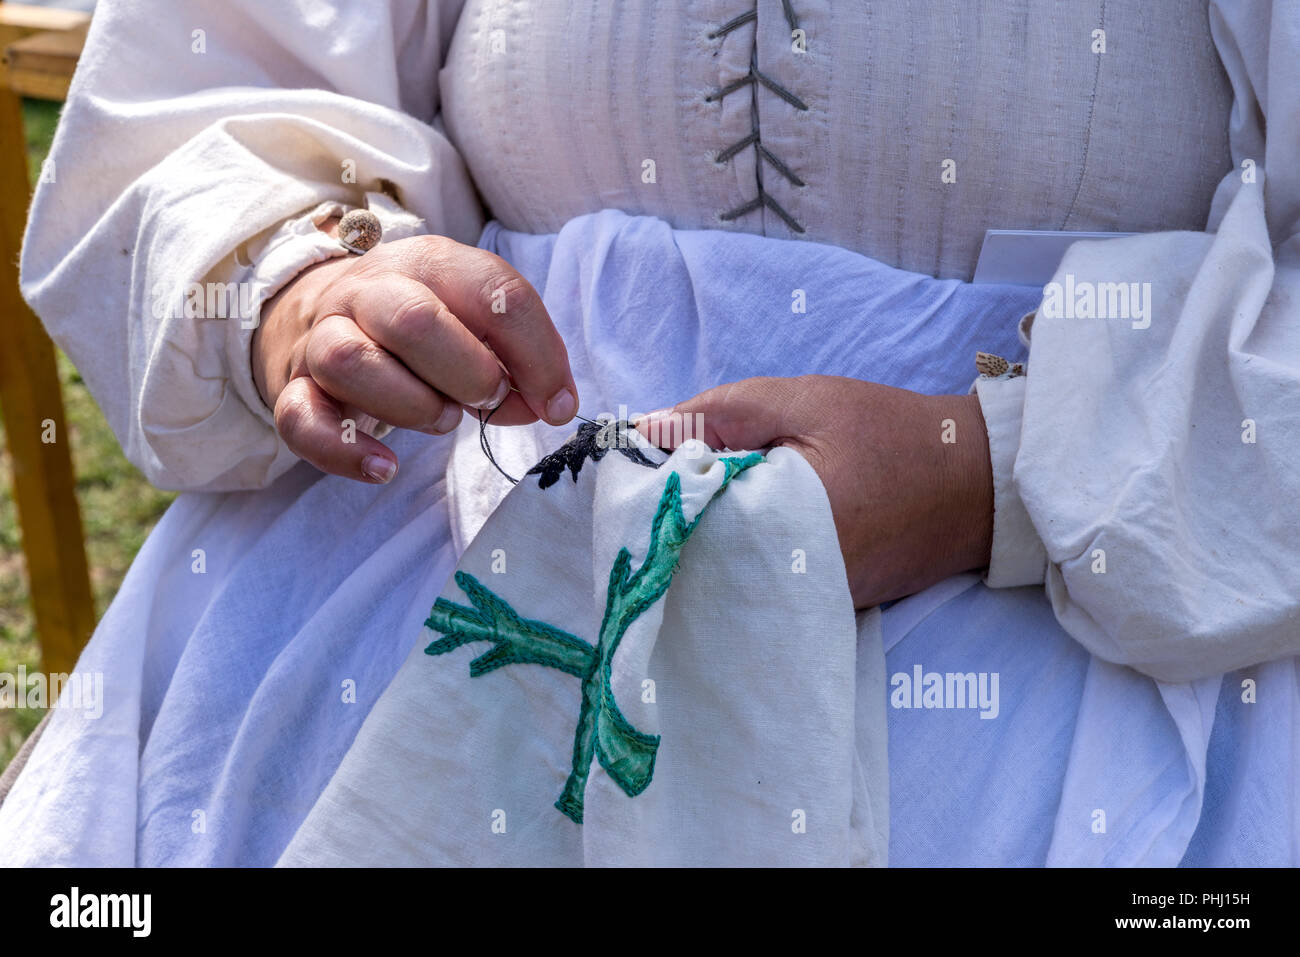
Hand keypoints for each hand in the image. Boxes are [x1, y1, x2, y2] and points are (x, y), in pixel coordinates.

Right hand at [252, 223, 577, 482]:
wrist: (317, 310)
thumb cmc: (419, 326)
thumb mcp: (474, 320)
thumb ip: (517, 359)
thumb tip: (550, 405)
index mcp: (431, 264)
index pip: (492, 292)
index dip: (536, 352)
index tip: (556, 402)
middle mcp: (371, 292)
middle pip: (414, 320)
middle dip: (469, 372)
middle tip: (489, 399)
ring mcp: (324, 338)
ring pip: (350, 361)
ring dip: (411, 404)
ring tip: (441, 418)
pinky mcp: (293, 388)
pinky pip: (301, 418)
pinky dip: (344, 449)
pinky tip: (384, 467)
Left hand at [636, 376, 993, 607]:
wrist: (979, 484)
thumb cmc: (892, 434)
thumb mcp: (805, 402)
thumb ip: (720, 413)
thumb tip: (641, 432)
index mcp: (781, 530)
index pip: (685, 524)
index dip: (653, 498)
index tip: (633, 476)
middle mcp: (790, 586)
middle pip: (697, 562)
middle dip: (673, 525)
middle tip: (662, 491)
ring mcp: (806, 606)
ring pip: (725, 580)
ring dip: (705, 546)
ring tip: (699, 507)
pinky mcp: (821, 612)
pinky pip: (759, 592)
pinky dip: (740, 563)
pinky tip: (740, 533)